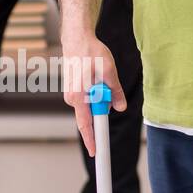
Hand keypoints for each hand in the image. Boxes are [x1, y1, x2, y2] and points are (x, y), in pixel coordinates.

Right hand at [61, 34, 125, 155]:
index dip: (93, 140)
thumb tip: (120, 107)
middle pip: (92, 115)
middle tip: (107, 83)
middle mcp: (72, 99)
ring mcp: (72, 96)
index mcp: (78, 96)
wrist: (76, 38)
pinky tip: (96, 75)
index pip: (86, 125)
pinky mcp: (75, 92)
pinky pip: (89, 100)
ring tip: (100, 74)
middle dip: (104, 107)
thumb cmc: (91, 52)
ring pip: (92, 106)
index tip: (96, 154)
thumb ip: (115, 91)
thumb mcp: (109, 70)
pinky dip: (97, 92)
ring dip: (101, 96)